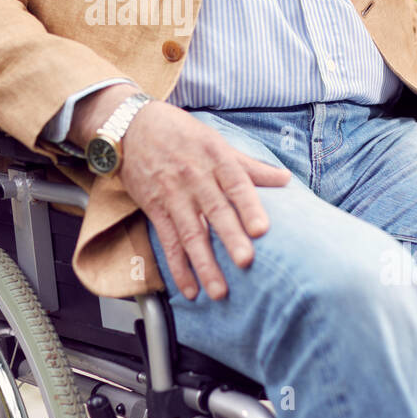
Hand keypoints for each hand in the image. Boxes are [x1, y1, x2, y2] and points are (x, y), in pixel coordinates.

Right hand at [72, 89, 289, 300]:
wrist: (130, 126)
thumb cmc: (179, 133)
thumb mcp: (215, 141)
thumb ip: (249, 165)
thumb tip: (286, 179)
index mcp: (216, 158)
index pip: (236, 183)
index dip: (249, 206)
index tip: (262, 229)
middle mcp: (195, 177)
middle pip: (215, 210)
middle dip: (230, 237)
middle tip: (245, 261)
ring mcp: (173, 194)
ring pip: (190, 233)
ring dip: (204, 264)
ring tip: (219, 291)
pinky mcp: (154, 208)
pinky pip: (168, 241)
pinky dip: (178, 267)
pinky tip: (190, 289)